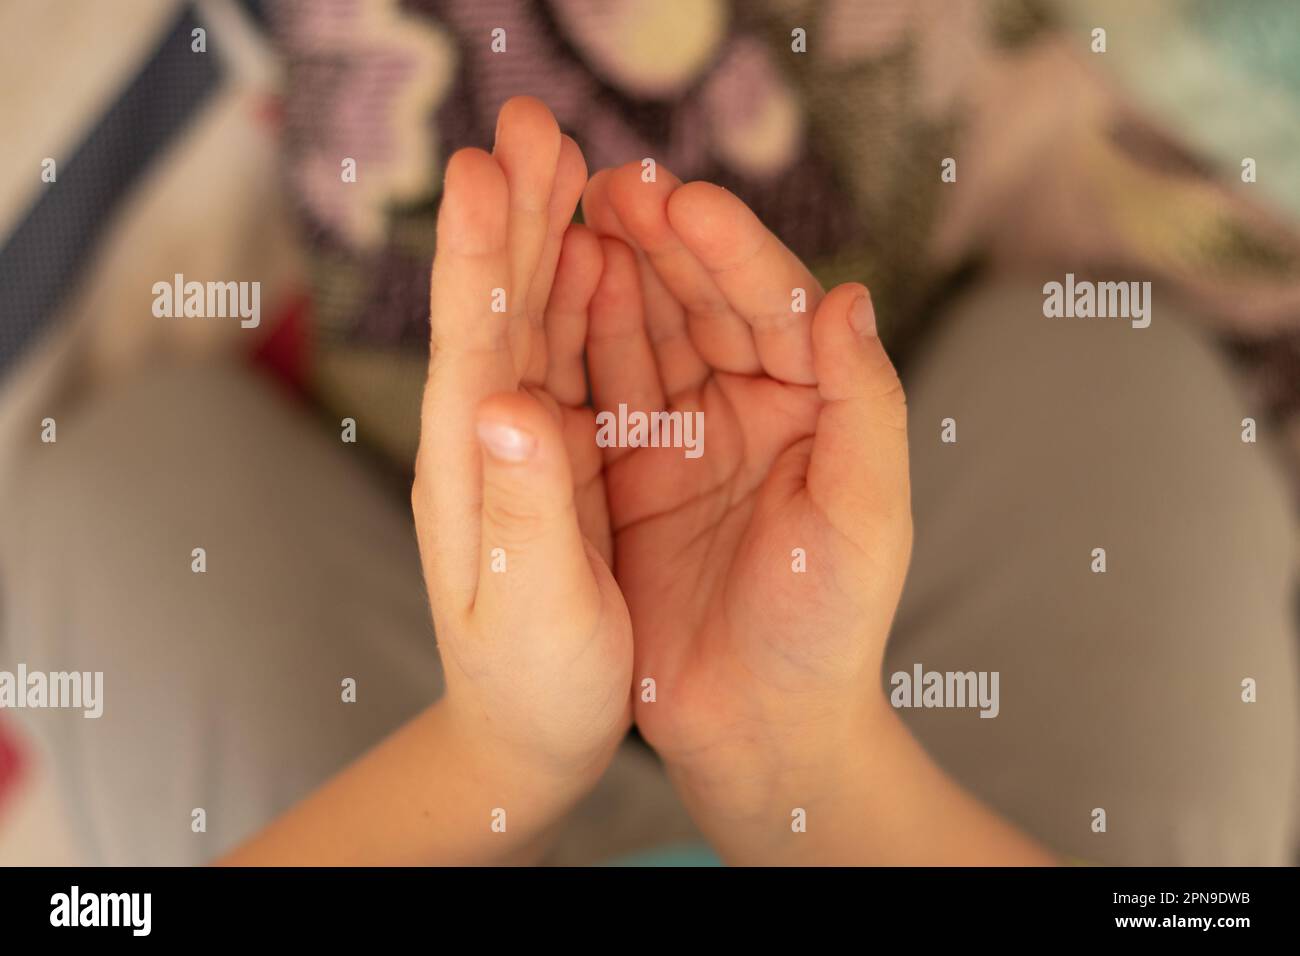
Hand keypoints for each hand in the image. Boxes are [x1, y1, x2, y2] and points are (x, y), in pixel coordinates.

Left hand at [413, 97, 630, 804]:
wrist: (523, 735)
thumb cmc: (530, 688)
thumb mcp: (534, 609)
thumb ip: (523, 505)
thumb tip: (509, 403)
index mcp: (471, 468)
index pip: (472, 341)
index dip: (476, 251)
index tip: (484, 165)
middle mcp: (485, 441)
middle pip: (498, 306)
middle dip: (513, 213)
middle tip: (534, 124)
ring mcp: (517, 445)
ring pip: (532, 321)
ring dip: (545, 238)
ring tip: (566, 163)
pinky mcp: (552, 460)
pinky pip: (568, 363)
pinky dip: (581, 300)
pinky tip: (597, 260)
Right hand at [581, 162, 912, 825]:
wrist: (759, 727)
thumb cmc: (829, 629)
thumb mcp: (866, 519)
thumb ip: (866, 406)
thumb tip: (851, 296)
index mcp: (817, 408)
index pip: (777, 308)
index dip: (733, 253)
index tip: (686, 203)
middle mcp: (750, 410)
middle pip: (704, 305)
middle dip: (664, 243)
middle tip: (614, 182)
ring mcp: (682, 440)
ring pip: (644, 337)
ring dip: (614, 276)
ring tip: (575, 217)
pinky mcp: (625, 477)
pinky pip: (596, 396)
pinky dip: (575, 345)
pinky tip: (553, 295)